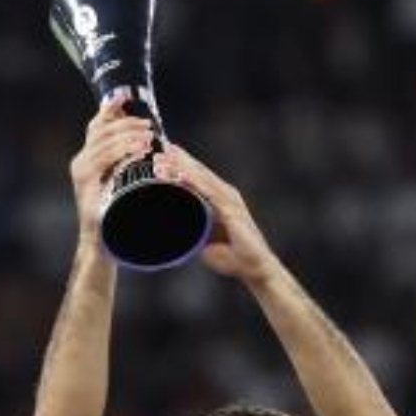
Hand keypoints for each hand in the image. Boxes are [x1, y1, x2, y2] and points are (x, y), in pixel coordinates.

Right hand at [68, 96, 156, 244]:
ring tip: (149, 138)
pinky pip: (103, 162)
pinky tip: (139, 152)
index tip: (126, 96)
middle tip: (149, 126)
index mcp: (88, 159)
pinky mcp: (86, 186)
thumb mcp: (124, 184)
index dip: (110, 109)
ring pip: (103, 144)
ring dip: (127, 137)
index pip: (97, 126)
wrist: (103, 246)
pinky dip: (122, 153)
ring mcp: (81, 175)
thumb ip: (127, 163)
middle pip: (101, 131)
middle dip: (126, 124)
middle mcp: (80, 163)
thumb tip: (147, 141)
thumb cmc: (118, 217)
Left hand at [153, 145, 281, 285]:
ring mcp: (230, 201)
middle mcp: (227, 195)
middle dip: (179, 159)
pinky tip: (181, 175)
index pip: (199, 176)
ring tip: (165, 156)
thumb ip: (193, 228)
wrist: (256, 269)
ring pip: (202, 178)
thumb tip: (173, 227)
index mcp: (221, 199)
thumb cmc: (233, 256)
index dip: (181, 164)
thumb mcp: (207, 239)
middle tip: (160, 146)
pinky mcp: (232, 211)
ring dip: (183, 166)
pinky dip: (194, 182)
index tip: (162, 153)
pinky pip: (210, 193)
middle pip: (200, 172)